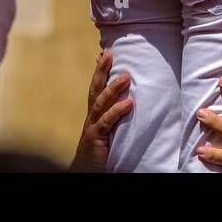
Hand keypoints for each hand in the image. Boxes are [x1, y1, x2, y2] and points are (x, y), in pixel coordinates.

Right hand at [71, 50, 132, 171]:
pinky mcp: (96, 138)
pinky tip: (129, 103)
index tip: (105, 52)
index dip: (100, 69)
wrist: (89, 169)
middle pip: (95, 88)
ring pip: (101, 102)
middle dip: (101, 70)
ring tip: (126, 76)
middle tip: (110, 53)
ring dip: (112, 88)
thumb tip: (132, 95)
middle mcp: (92, 115)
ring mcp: (92, 126)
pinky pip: (106, 122)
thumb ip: (116, 110)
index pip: (96, 86)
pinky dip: (117, 111)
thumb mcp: (110, 126)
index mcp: (95, 111)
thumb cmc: (103, 146)